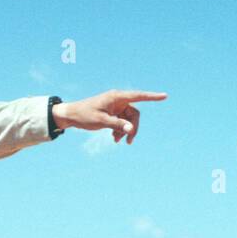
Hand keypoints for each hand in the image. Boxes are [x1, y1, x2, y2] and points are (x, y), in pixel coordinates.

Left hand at [52, 89, 166, 143]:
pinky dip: (120, 131)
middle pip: (135, 114)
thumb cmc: (84, 115)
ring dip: (125, 131)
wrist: (71, 116)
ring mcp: (116, 107)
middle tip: (129, 141)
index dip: (152, 96)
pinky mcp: (113, 114)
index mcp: (117, 97)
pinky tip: (114, 139)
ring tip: (116, 141)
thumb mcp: (101, 121)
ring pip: (129, 120)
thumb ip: (117, 124)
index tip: (164, 96)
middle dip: (133, 128)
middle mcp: (118, 101)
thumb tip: (131, 129)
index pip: (138, 96)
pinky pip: (122, 123)